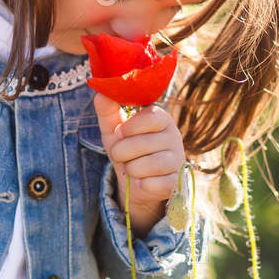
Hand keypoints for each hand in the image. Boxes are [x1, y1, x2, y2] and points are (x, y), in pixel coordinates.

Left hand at [92, 93, 185, 238]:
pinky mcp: (176, 181)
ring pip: (153, 164)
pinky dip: (143, 184)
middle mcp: (173, 136)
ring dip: (132, 169)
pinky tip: (141, 181)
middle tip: (120, 155)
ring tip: (130, 168)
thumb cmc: (126, 148)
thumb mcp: (114, 129)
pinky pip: (158, 184)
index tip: (119, 133)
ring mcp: (177, 159)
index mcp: (161, 118)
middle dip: (122, 152)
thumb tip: (101, 93)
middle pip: (145, 143)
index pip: (151, 117)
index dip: (130, 127)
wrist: (135, 180)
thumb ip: (108, 110)